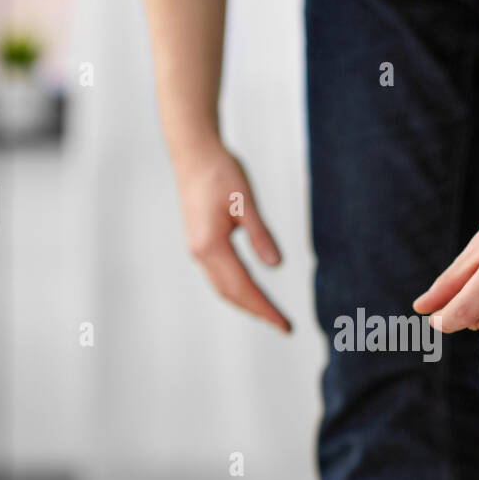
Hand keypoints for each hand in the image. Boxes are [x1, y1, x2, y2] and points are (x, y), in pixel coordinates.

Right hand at [175, 139, 289, 333]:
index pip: (244, 287)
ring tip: (270, 315)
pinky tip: (249, 291)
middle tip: (284, 326)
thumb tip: (276, 265)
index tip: (285, 325)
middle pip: (231, 294)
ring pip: (222, 287)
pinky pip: (218, 276)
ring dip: (245, 304)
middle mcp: (200, 252)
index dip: (265, 308)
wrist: (193, 153)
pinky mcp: (199, 243)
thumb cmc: (221, 172)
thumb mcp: (245, 202)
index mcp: (212, 245)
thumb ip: (260, 235)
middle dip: (258, 311)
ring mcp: (197, 249)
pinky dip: (235, 290)